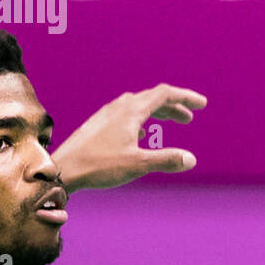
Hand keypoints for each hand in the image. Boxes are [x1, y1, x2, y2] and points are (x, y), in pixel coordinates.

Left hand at [51, 84, 206, 191]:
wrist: (62, 169)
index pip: (165, 94)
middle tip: (190, 118)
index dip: (186, 97)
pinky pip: (126, 114)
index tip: (202, 105)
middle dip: (174, 106)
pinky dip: (143, 119)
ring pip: (139, 105)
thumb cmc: (98, 166)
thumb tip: (191, 159)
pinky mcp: (98, 125)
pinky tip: (142, 134)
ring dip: (158, 112)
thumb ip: (166, 160)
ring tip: (170, 123)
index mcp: (131, 111)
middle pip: (153, 98)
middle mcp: (119, 108)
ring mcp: (107, 115)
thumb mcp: (138, 165)